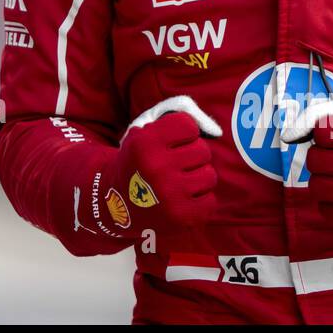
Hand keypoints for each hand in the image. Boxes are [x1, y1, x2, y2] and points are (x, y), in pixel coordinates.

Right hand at [94, 111, 219, 238]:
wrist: (116, 203)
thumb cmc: (139, 160)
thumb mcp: (144, 131)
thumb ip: (178, 115)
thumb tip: (216, 131)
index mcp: (145, 143)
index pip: (189, 126)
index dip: (183, 133)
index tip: (170, 142)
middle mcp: (157, 168)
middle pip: (202, 150)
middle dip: (191, 155)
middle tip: (174, 164)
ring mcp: (170, 195)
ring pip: (209, 175)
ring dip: (197, 177)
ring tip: (178, 182)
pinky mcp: (182, 217)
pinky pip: (210, 201)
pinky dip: (199, 199)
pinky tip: (181, 199)